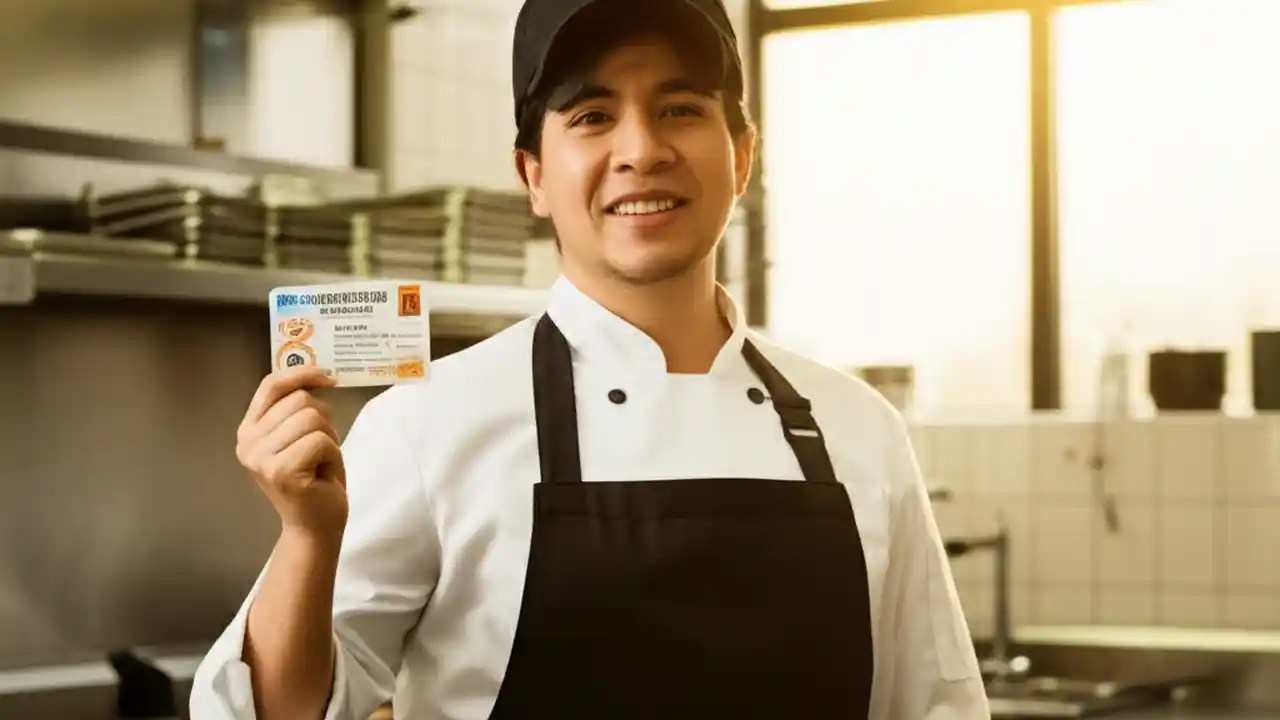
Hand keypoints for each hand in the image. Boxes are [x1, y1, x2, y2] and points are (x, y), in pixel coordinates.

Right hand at [236, 367, 347, 541]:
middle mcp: (248, 443)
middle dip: (323, 420)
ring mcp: (261, 459)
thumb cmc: (314, 479)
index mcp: (249, 430)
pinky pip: (321, 441)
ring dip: (329, 438)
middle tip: (320, 449)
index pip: (271, 385)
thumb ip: (297, 408)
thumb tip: (318, 372)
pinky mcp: (281, 472)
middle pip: (300, 400)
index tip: (329, 377)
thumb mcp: (300, 436)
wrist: (315, 526)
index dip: (302, 373)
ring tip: (320, 462)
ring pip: (312, 418)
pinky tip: (322, 474)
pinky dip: (332, 454)